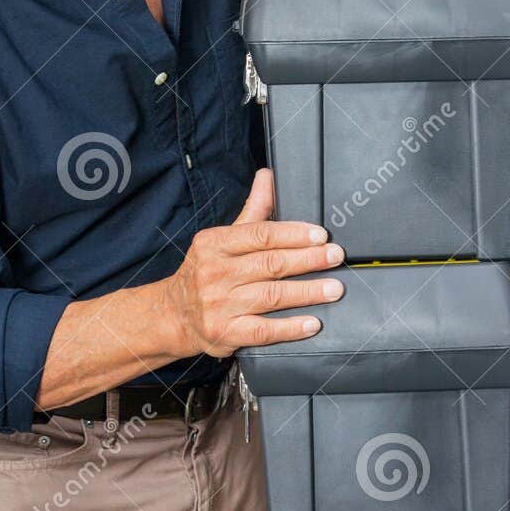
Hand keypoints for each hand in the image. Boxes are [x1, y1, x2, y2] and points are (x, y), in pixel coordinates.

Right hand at [162, 169, 341, 357]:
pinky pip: (263, 330)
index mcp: (215, 244)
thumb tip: (268, 177)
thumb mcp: (222, 238)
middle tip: (335, 256)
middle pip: (270, 264)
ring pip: (271, 296)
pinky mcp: (226, 333)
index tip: (320, 235)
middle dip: (308, 259)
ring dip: (307, 292)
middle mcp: (216, 273)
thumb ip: (252, 210)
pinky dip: (290, 328)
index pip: (260, 235)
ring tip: (334, 288)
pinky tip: (311, 323)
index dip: (293, 234)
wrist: (174, 315)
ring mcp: (220, 305)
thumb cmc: (204, 272)